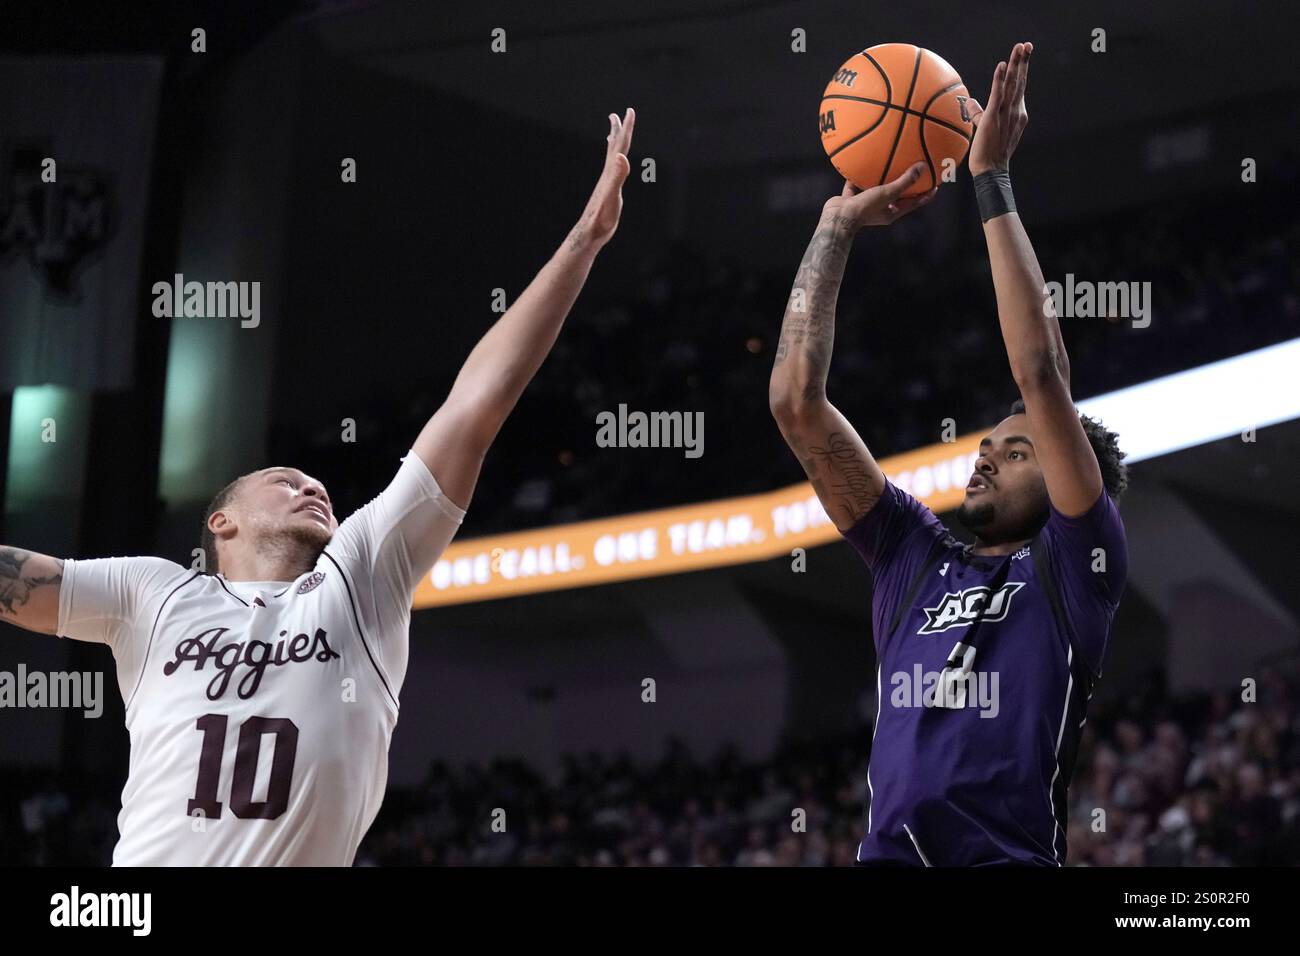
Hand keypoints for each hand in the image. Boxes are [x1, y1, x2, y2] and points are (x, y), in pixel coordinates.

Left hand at [568, 108, 634, 251]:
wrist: (589, 232)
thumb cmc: (602, 218)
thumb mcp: (612, 197)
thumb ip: (617, 176)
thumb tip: (620, 156)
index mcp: (611, 172)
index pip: (620, 146)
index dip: (626, 129)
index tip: (630, 111)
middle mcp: (608, 174)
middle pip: (615, 147)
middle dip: (620, 130)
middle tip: (620, 114)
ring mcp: (606, 181)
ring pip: (611, 156)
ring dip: (613, 142)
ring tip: (612, 130)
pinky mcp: (606, 190)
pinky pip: (610, 169)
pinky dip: (612, 160)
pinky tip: (613, 161)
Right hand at [823, 162, 937, 229]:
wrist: (839, 217)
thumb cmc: (866, 208)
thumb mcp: (889, 193)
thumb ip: (905, 181)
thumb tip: (922, 167)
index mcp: (892, 212)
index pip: (914, 203)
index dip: (926, 194)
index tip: (935, 184)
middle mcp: (880, 209)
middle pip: (897, 196)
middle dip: (905, 185)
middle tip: (914, 170)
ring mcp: (866, 204)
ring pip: (876, 190)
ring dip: (881, 180)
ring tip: (887, 165)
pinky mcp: (852, 199)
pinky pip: (857, 185)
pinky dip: (859, 176)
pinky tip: (860, 163)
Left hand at [967, 41, 1031, 175]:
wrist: (990, 169)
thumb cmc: (988, 151)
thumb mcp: (985, 127)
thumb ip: (979, 113)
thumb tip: (970, 102)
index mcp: (1017, 112)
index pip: (1020, 87)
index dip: (1022, 70)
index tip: (1024, 54)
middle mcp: (1015, 111)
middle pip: (1020, 81)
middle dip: (1024, 62)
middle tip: (1026, 44)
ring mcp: (1006, 114)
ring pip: (1013, 85)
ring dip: (1016, 65)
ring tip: (1019, 48)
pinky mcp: (994, 117)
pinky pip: (997, 95)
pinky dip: (1000, 80)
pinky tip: (1002, 66)